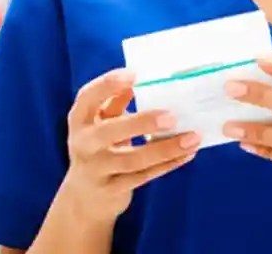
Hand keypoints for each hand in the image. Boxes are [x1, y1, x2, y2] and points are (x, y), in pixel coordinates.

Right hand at [60, 68, 201, 222]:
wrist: (84, 197)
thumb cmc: (98, 147)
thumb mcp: (100, 122)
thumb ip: (115, 101)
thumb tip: (141, 79)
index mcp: (79, 119)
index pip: (88, 97)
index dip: (108, 85)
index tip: (135, 75)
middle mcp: (84, 144)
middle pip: (109, 132)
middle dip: (141, 123)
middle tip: (171, 116)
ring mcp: (97, 169)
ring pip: (133, 160)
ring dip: (165, 149)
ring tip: (192, 138)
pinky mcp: (113, 190)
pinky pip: (144, 176)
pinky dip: (168, 164)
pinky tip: (187, 154)